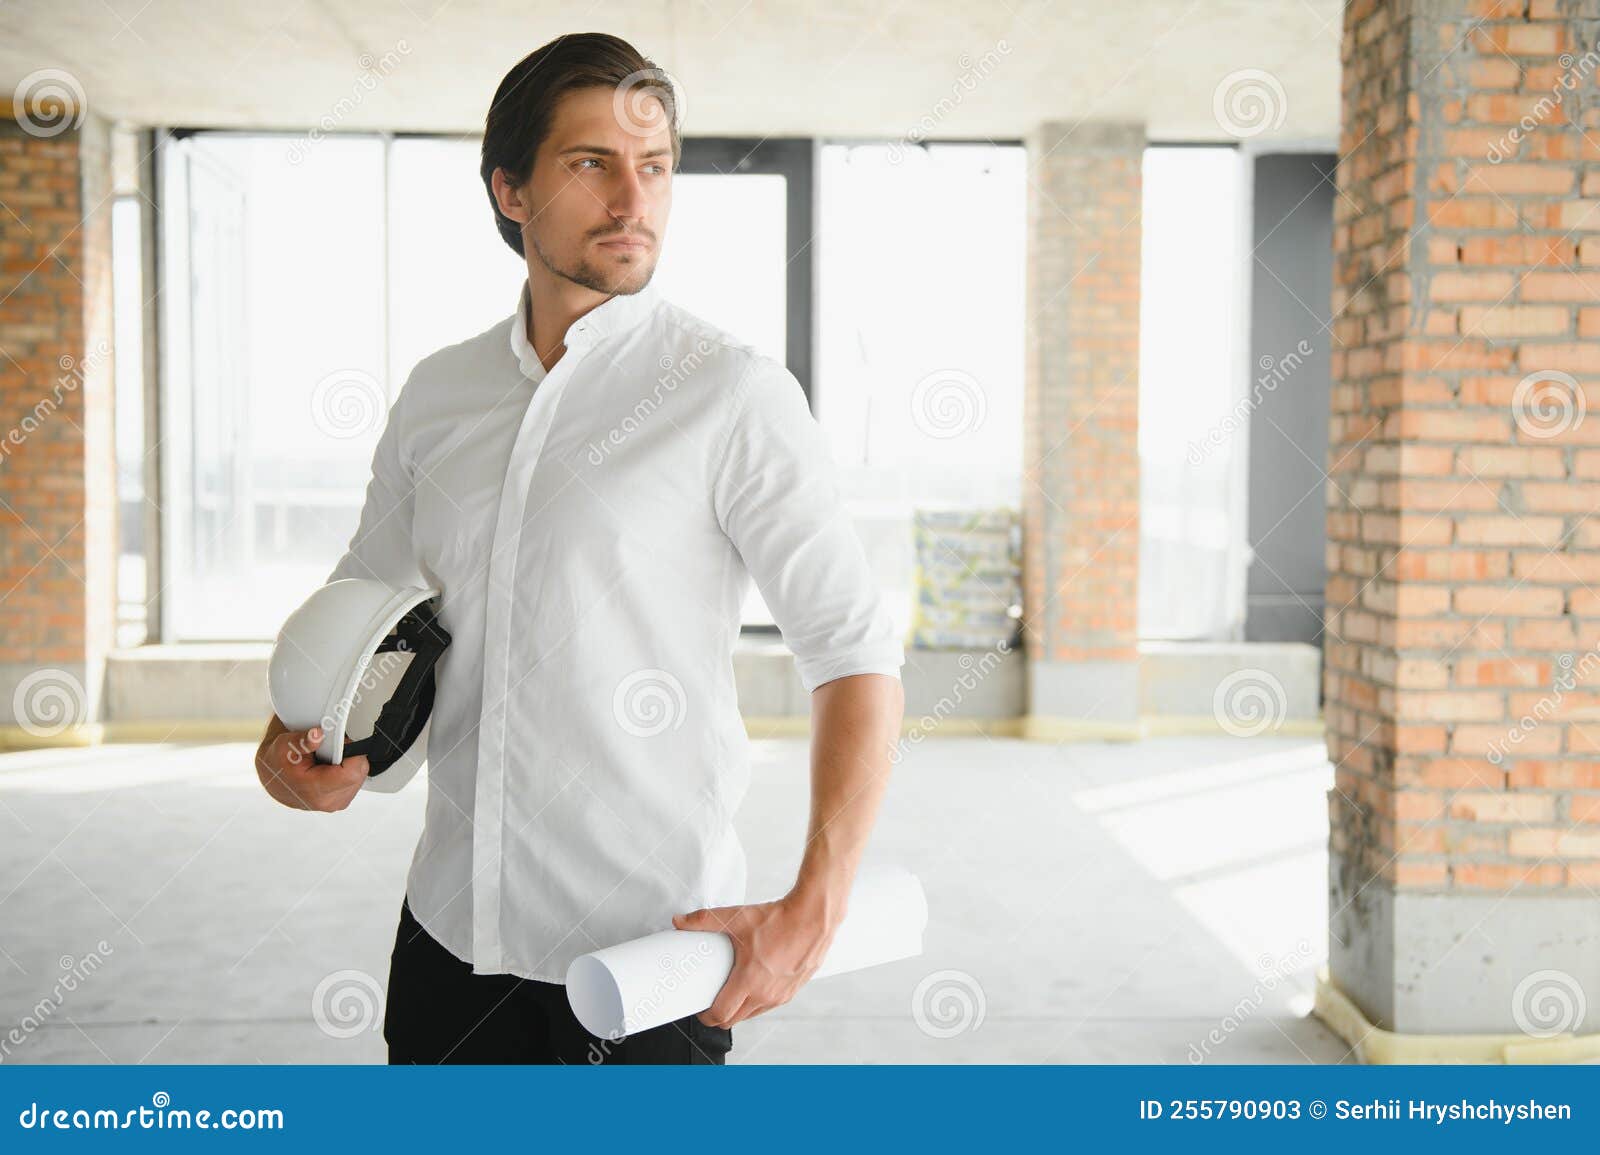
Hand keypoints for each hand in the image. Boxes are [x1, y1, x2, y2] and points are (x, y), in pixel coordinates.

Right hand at [255, 724, 368, 811]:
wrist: (274, 777)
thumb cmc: (279, 763)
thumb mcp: (285, 745)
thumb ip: (303, 740)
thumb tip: (317, 735)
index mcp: (316, 790)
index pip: (354, 771)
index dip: (351, 752)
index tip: (339, 744)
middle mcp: (328, 801)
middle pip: (360, 772)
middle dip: (349, 756)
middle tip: (330, 750)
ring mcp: (336, 803)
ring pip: (360, 776)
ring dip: (349, 764)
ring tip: (327, 760)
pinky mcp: (340, 801)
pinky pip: (356, 781)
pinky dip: (348, 771)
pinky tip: (331, 768)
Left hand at [672, 893, 841, 1027]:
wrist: (813, 917)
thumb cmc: (780, 919)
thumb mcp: (737, 918)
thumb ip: (705, 920)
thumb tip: (681, 921)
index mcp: (749, 980)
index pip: (721, 1014)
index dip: (706, 1015)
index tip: (701, 1008)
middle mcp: (766, 994)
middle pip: (735, 1020)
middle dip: (720, 1015)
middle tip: (713, 1001)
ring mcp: (781, 995)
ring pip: (753, 1014)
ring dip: (740, 1008)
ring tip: (734, 990)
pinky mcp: (793, 991)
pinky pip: (769, 1005)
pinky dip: (758, 1000)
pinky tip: (756, 983)